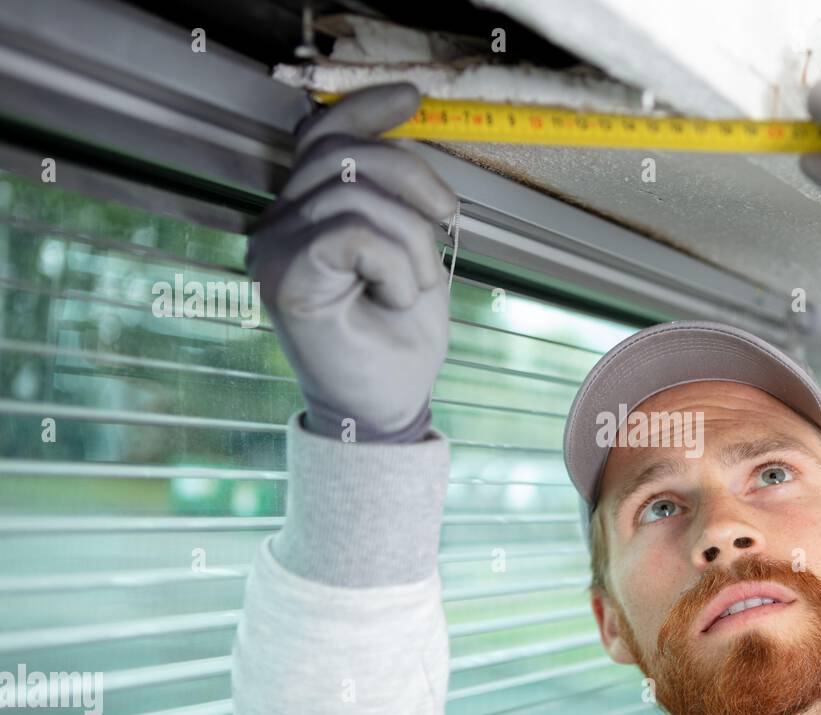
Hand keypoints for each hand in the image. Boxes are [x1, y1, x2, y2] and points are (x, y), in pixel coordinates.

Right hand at [247, 83, 457, 441]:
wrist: (387, 405)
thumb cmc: (396, 338)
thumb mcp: (409, 252)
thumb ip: (390, 197)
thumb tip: (397, 130)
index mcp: (304, 213)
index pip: (322, 136)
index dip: (366, 108)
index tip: (413, 98)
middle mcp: (276, 225)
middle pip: (344, 154)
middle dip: (414, 182)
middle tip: (444, 225)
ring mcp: (273, 251)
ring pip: (356, 195)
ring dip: (412, 241)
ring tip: (416, 285)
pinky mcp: (285, 279)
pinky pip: (354, 233)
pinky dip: (396, 264)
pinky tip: (398, 296)